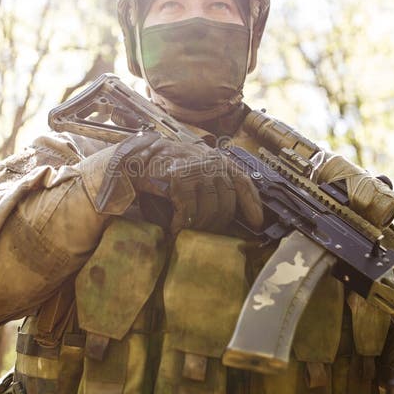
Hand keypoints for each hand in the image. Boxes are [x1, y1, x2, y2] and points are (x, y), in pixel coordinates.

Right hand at [116, 132, 263, 233]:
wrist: (136, 159)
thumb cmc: (166, 168)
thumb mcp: (195, 170)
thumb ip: (212, 184)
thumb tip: (227, 214)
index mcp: (218, 161)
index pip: (243, 182)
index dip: (252, 205)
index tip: (257, 223)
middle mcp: (211, 164)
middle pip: (226, 204)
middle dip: (217, 224)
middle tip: (205, 234)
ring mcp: (196, 171)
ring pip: (210, 210)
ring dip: (200, 227)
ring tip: (189, 233)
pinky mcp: (179, 180)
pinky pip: (189, 212)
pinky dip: (182, 225)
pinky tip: (176, 229)